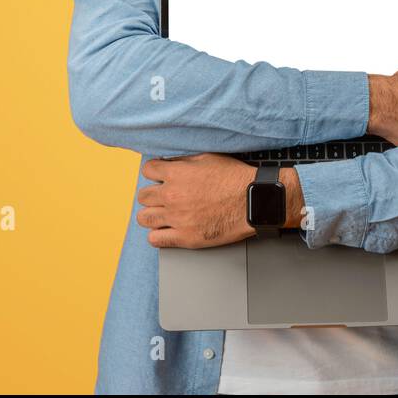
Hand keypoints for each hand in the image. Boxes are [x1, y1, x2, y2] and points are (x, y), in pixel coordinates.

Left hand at [137, 153, 303, 248]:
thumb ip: (184, 161)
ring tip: (162, 214)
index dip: (154, 173)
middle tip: (162, 196)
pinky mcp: (186, 237)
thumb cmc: (235, 179)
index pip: (147, 170)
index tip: (160, 177)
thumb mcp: (208, 158)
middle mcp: (173, 195)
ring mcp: (177, 218)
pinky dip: (158, 235)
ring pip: (144, 218)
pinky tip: (167, 229)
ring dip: (151, 214)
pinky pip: (155, 239)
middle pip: (143, 196)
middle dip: (152, 194)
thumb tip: (168, 162)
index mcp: (177, 174)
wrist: (254, 201)